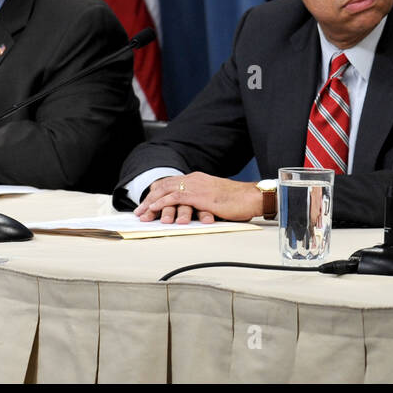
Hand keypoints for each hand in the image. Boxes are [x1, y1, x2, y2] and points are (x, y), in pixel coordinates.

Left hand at [134, 173, 262, 224]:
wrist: (253, 197)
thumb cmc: (239, 201)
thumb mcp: (216, 199)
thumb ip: (202, 202)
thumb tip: (194, 212)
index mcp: (199, 178)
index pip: (171, 182)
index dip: (157, 193)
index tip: (147, 203)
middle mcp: (195, 179)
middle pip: (165, 186)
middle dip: (149, 199)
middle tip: (139, 211)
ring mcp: (197, 186)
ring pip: (166, 191)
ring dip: (151, 203)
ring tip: (142, 213)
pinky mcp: (200, 196)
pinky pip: (176, 197)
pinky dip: (162, 203)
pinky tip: (154, 210)